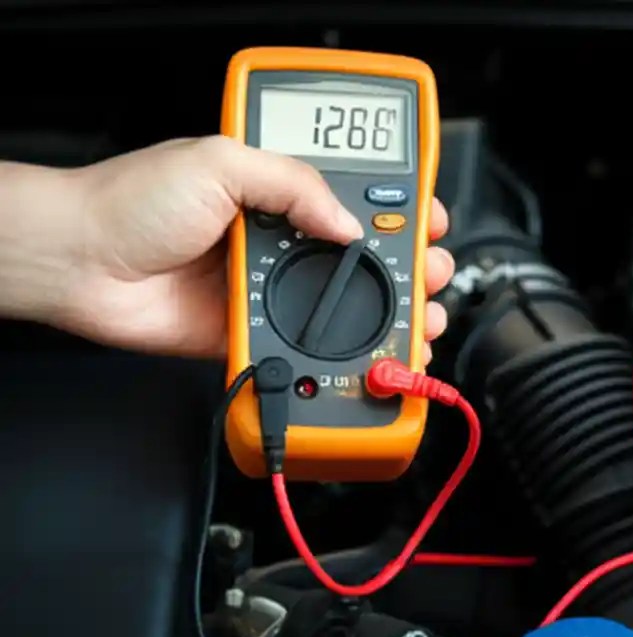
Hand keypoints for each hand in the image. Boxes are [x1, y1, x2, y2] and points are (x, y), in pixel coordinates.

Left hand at [56, 136, 452, 357]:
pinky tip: (371, 355)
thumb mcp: (223, 161)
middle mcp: (281, 240)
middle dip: (410, 267)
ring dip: (389, 316)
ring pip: (344, 308)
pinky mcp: (253, 333)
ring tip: (417, 319)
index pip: (358, 199)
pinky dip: (340, 357)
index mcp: (280, 192)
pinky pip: (305, 349)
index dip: (401, 212)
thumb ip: (295, 185)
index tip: (430, 224)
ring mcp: (270, 289)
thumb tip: (350, 224)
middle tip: (430, 274)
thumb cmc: (132, 200)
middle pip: (364, 258)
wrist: (80, 261)